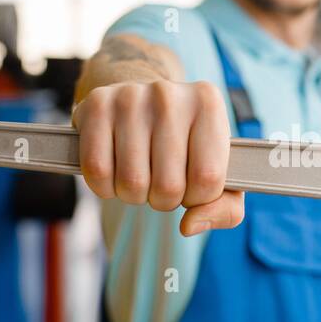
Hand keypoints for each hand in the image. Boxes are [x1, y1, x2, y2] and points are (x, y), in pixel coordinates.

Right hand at [74, 79, 243, 235]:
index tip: (191, 186)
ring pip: (131, 183)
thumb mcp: (218, 168)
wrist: (141, 98)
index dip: (197, 198)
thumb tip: (189, 225)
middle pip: (167, 186)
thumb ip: (224, 207)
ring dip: (134, 195)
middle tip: (161, 182)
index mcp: (208, 105)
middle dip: (164, 199)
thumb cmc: (185, 142)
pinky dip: (105, 187)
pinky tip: (115, 173)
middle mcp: (169, 96)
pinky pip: (97, 171)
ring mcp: (129, 98)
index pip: (207, 179)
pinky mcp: (96, 106)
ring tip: (140, 176)